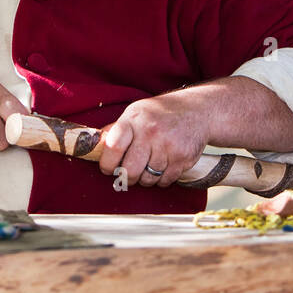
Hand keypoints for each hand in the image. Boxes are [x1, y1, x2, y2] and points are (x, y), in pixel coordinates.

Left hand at [97, 90, 212, 188]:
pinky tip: (163, 166)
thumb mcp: (135, 113)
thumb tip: (95, 146)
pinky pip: (165, 181)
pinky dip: (161, 179)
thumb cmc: (160, 114)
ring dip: (145, 178)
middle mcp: (151, 131)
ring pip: (148, 179)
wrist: (197, 111)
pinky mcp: (183, 157)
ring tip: (148, 166)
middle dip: (126, 177)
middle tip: (128, 173)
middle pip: (130, 170)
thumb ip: (116, 130)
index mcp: (134, 119)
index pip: (112, 147)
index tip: (108, 168)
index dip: (107, 164)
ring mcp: (169, 145)